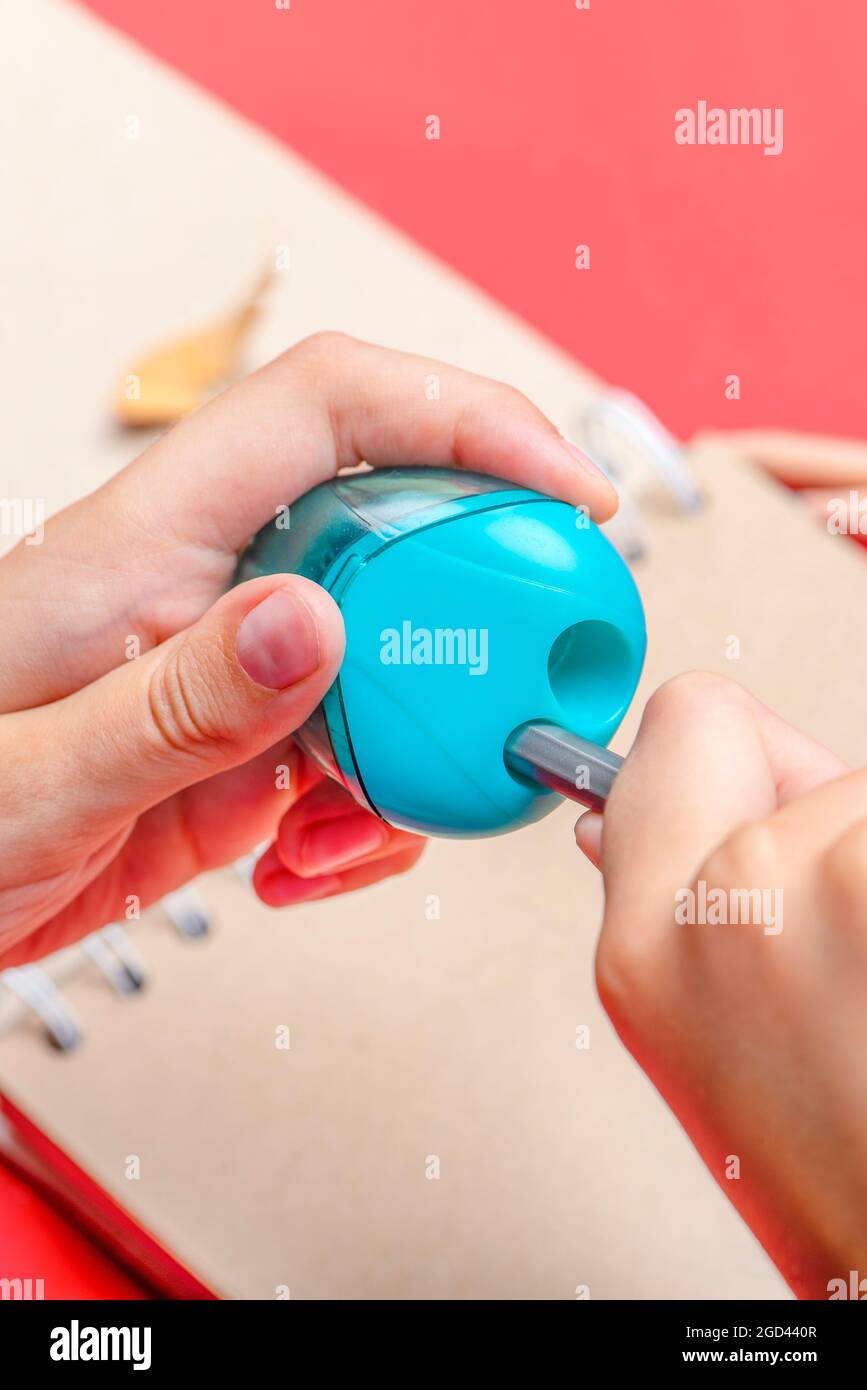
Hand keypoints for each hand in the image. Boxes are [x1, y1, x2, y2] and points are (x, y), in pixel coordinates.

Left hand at [0, 332, 615, 966]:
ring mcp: (233, 669)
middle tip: (510, 703)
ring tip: (354, 834)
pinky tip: (308, 864)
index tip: (565, 492)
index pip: (327, 409)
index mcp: (142, 544)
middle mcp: (205, 586)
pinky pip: (361, 751)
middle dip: (480, 613)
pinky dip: (372, 816)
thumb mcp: (35, 778)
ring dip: (421, 748)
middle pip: (395, 530)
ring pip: (396, 655)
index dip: (464, 417)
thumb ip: (174, 700)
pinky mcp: (246, 747)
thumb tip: (313, 621)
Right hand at [576, 672, 866, 1298]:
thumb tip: (613, 809)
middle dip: (806, 803)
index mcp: (645, 948)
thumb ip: (656, 895)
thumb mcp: (691, 1031)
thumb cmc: (830, 1160)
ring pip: (864, 797)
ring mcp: (842, 888)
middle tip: (829, 917)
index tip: (747, 794)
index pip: (689, 716)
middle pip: (779, 737)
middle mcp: (733, 904)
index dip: (721, 760)